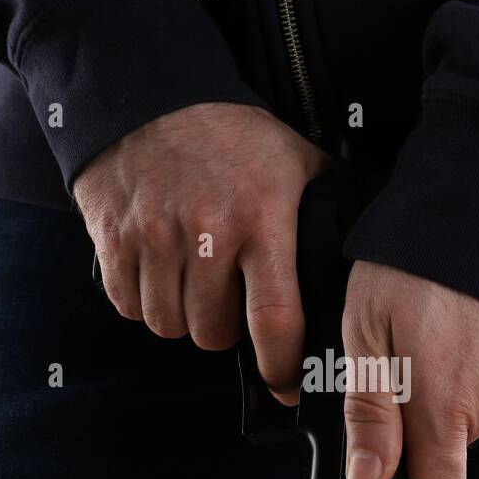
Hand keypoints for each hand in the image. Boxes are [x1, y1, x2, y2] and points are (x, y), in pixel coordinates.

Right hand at [73, 102, 328, 402]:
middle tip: (231, 308)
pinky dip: (144, 302)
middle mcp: (207, 233)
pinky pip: (130, 306)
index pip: (274, 320)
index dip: (280, 365)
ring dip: (184, 319)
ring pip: (169, 326)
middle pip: (213, 334)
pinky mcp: (114, 240)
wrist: (149, 95)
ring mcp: (155, 238)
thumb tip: (364, 263)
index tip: (284, 382)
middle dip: (225, 333)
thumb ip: (326, 211)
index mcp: (262, 219)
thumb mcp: (295, 162)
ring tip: (195, 288)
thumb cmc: (232, 136)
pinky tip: (161, 275)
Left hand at [341, 261, 478, 478]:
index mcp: (446, 405)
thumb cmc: (416, 258)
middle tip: (402, 358)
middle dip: (425, 421)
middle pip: (454, 448)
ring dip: (454, 389)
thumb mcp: (367, 332)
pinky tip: (468, 323)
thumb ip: (371, 413)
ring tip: (436, 329)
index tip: (391, 476)